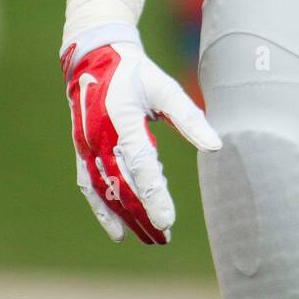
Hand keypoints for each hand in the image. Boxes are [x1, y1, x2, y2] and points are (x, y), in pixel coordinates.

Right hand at [62, 30, 221, 244]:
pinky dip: (103, 211)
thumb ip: (189, 117)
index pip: (140, 165)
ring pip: (107, 191)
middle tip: (165, 237)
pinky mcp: (82, 152)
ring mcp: (87, 147)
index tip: (168, 221)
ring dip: (127, 217)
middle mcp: (100, 138)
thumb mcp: (165, 88)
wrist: (96, 59)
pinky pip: (90, 187)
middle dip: (143, 213)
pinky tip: (119, 232)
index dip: (153, 195)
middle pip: (123, 185)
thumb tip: (216, 146)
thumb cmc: (136, 74)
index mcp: (122, 120)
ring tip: (150, 239)